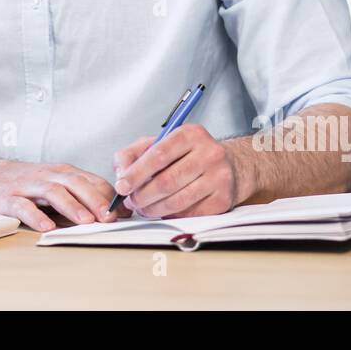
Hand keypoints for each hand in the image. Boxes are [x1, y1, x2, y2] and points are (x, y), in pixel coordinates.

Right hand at [0, 158, 121, 232]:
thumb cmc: (21, 183)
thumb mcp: (50, 182)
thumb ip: (75, 194)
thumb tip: (109, 213)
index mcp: (60, 172)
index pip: (89, 180)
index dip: (108, 195)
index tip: (125, 210)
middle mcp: (46, 175)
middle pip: (75, 183)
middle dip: (95, 200)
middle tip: (110, 217)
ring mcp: (26, 185)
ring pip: (53, 192)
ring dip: (72, 206)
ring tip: (86, 221)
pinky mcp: (7, 197)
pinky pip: (23, 206)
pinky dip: (36, 216)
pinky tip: (47, 227)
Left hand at [112, 124, 249, 218]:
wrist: (230, 166)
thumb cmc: (189, 155)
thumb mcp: (162, 143)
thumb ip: (135, 153)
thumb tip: (120, 171)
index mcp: (191, 134)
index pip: (158, 154)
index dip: (136, 173)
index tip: (122, 186)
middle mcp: (209, 153)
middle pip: (166, 181)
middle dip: (142, 196)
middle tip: (131, 201)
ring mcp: (219, 177)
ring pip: (177, 201)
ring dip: (154, 209)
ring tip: (144, 208)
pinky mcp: (223, 199)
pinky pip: (190, 213)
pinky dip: (172, 215)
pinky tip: (165, 211)